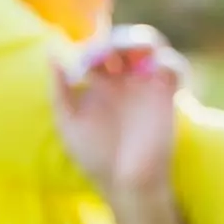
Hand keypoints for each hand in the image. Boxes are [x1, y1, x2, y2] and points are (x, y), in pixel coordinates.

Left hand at [53, 25, 187, 200]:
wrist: (127, 184)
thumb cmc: (96, 157)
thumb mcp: (69, 122)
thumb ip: (60, 90)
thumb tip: (51, 54)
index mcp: (102, 84)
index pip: (97, 49)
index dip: (88, 46)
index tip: (79, 62)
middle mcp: (125, 80)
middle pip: (123, 41)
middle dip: (112, 39)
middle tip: (100, 51)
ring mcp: (146, 85)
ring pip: (149, 44)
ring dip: (137, 39)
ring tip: (122, 50)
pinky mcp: (166, 95)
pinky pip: (173, 66)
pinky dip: (164, 60)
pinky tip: (144, 69)